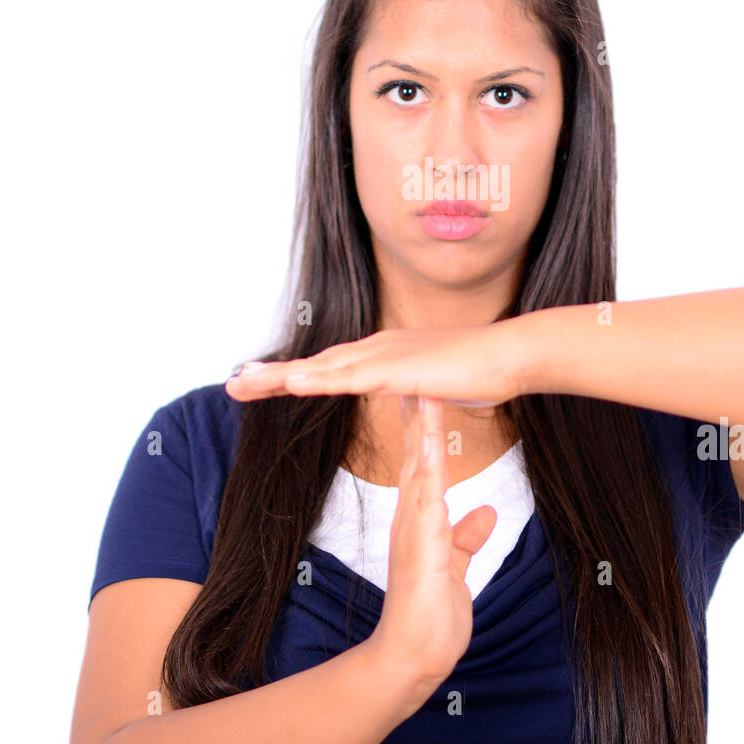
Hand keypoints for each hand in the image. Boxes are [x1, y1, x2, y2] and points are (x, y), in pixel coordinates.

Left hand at [223, 320, 528, 406]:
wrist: (512, 356)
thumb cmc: (482, 370)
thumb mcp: (435, 384)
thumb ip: (415, 388)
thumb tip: (410, 395)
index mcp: (383, 354)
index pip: (328, 367)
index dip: (292, 376)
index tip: (259, 382)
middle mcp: (377, 348)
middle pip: (315, 365)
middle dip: (271, 375)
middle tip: (231, 383)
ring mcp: (387, 356)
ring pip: (323, 369)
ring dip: (281, 376)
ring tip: (243, 383)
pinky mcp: (401, 370)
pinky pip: (353, 378)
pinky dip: (321, 381)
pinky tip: (295, 385)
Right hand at [363, 396, 497, 698]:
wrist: (412, 656)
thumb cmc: (431, 616)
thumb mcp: (456, 568)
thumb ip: (466, 538)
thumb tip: (484, 513)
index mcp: (420, 519)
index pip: (423, 462)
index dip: (425, 425)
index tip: (425, 388)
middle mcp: (413, 516)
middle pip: (416, 453)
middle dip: (416, 411)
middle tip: (413, 367)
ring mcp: (415, 528)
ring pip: (418, 466)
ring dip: (421, 428)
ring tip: (421, 387)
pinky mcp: (423, 544)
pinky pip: (426, 497)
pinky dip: (428, 466)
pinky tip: (430, 441)